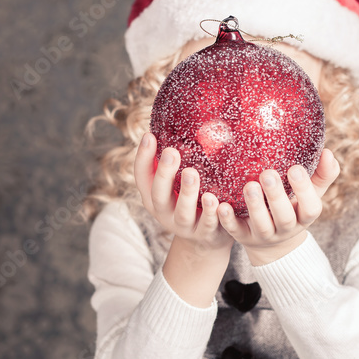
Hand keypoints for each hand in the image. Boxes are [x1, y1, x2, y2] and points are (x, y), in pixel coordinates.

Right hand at [134, 132, 233, 254]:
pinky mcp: (205, 235)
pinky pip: (208, 225)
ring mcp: (183, 226)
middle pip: (158, 194)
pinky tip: (216, 200)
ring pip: (182, 212)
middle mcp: (164, 212)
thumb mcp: (177, 185)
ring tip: (192, 173)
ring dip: (186, 193)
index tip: (149, 135)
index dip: (143, 157)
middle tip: (171, 152)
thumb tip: (178, 118)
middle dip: (164, 173)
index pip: (142, 177)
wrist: (207, 240)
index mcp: (154, 196)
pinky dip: (211, 213)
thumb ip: (175, 162)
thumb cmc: (192, 201)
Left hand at [217, 148, 340, 265]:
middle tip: (268, 173)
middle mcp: (285, 228)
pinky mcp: (243, 237)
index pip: (311, 208)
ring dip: (255, 206)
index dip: (305, 191)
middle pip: (284, 217)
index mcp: (303, 216)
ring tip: (249, 186)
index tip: (295, 169)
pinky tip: (222, 206)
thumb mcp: (311, 192)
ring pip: (261, 225)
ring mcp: (264, 235)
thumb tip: (328, 152)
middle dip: (276, 197)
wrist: (272, 241)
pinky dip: (228, 220)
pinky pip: (235, 231)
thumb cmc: (293, 205)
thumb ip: (322, 174)